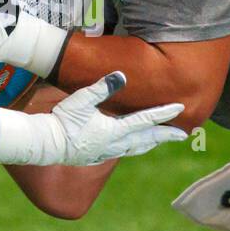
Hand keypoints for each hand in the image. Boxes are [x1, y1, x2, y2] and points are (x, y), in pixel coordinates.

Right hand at [0, 71, 187, 165]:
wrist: (45, 144)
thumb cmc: (62, 120)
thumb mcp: (81, 100)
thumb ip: (102, 87)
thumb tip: (121, 74)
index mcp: (114, 130)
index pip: (145, 120)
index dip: (164, 114)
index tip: (180, 108)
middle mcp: (115, 144)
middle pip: (146, 139)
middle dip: (166, 135)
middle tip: (183, 135)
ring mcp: (106, 152)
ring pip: (136, 148)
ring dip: (151, 143)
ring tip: (161, 140)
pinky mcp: (97, 156)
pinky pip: (123, 152)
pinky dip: (134, 147)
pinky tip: (133, 145)